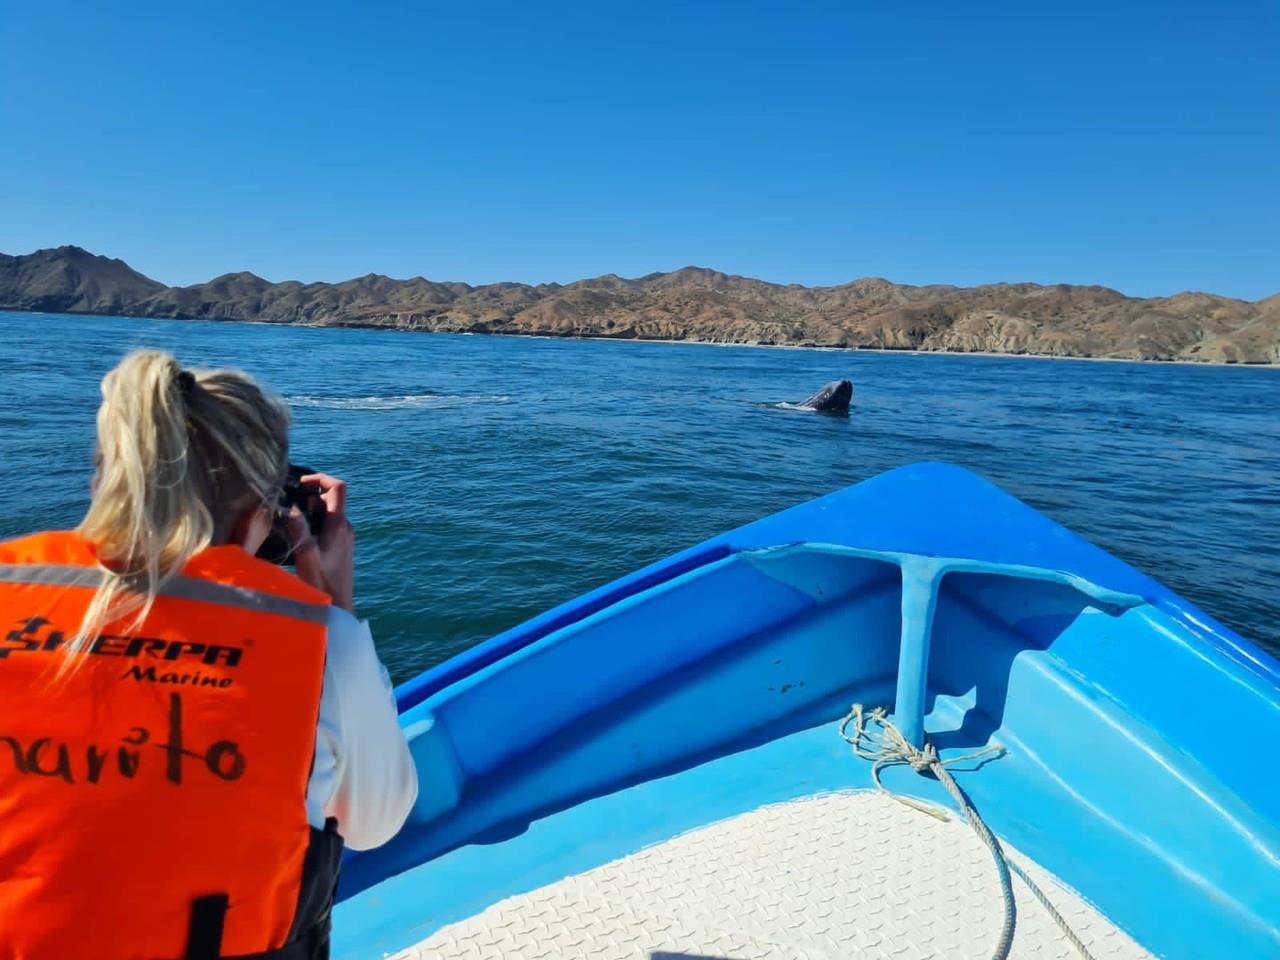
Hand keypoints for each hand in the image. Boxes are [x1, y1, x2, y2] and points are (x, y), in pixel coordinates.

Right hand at [287, 472, 354, 611]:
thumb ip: (299, 528)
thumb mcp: (305, 554)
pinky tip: (298, 536)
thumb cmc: (321, 584)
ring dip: (311, 510)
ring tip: (290, 519)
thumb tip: (292, 507)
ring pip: (329, 513)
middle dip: (310, 495)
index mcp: (339, 525)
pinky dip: (314, 523)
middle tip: (289, 502)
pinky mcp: (342, 547)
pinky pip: (329, 526)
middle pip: (331, 499)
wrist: (338, 606)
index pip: (338, 487)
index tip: (301, 482)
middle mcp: (346, 528)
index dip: (321, 478)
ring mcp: (345, 537)